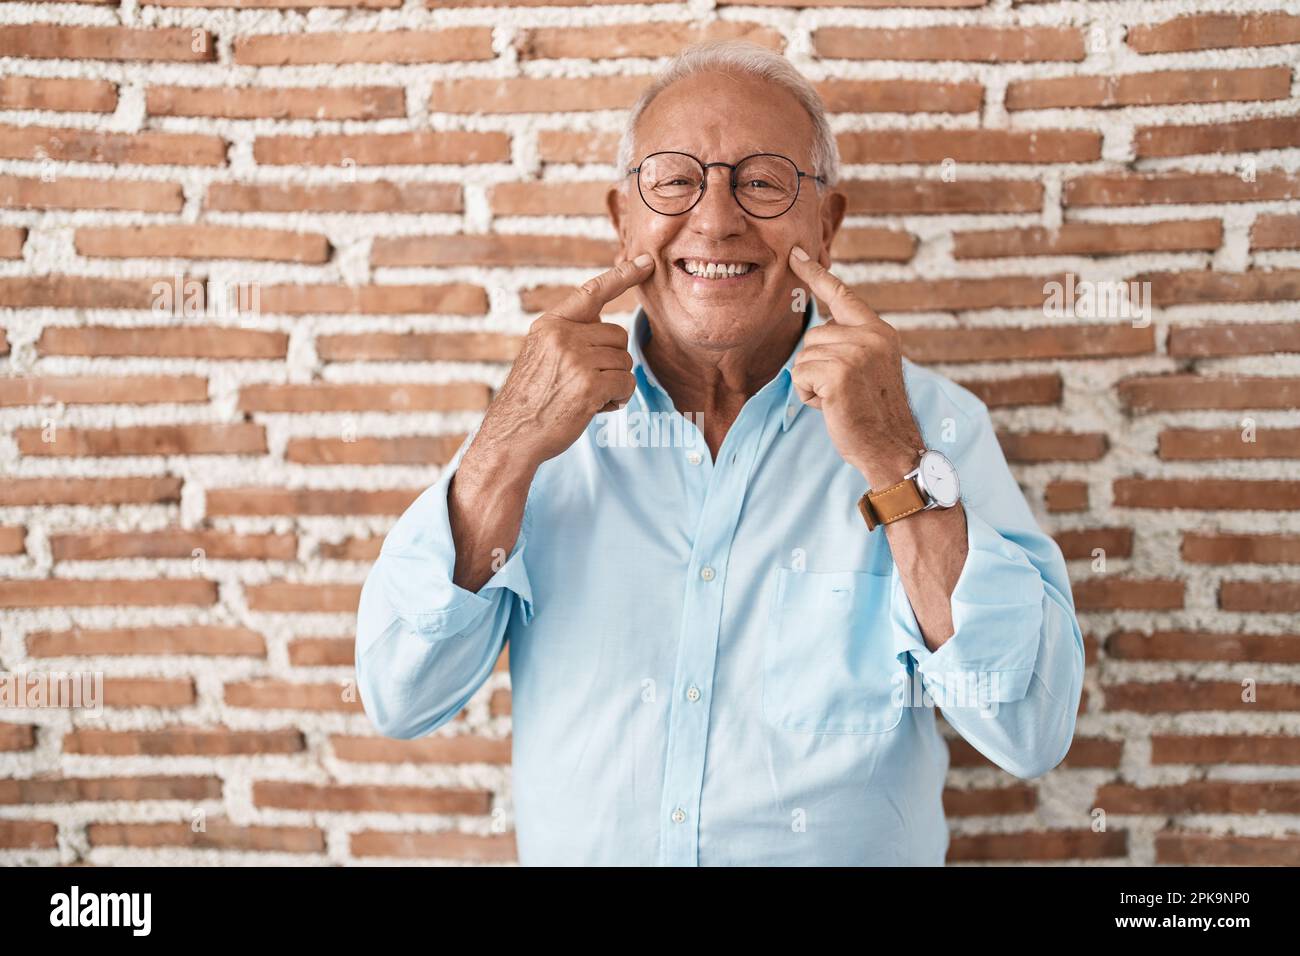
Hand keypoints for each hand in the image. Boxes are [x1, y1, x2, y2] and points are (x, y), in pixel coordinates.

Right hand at [474, 254, 653, 470]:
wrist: (513, 435)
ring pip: (624, 362)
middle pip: (617, 337)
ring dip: (614, 383)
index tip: (646, 262)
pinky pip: (626, 384)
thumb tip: (609, 329)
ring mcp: (575, 360)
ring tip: (585, 398)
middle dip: (611, 361)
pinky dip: (617, 399)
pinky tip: (594, 409)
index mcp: (550, 325)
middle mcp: (562, 336)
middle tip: (585, 383)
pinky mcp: (588, 386)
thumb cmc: (532, 399)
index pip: (592, 293)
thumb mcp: (542, 355)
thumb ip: (570, 337)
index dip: (622, 276)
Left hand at [787, 246, 923, 487]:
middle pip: (813, 336)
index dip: (816, 275)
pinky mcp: (838, 374)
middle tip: (843, 391)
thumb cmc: (874, 414)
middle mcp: (871, 336)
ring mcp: (855, 354)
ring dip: (812, 382)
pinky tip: (830, 406)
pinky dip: (807, 396)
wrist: (891, 448)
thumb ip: (851, 345)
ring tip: (839, 400)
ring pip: (803, 357)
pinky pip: (799, 375)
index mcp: (880, 332)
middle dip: (817, 366)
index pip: (842, 296)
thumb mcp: (869, 368)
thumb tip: (819, 332)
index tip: (796, 254)